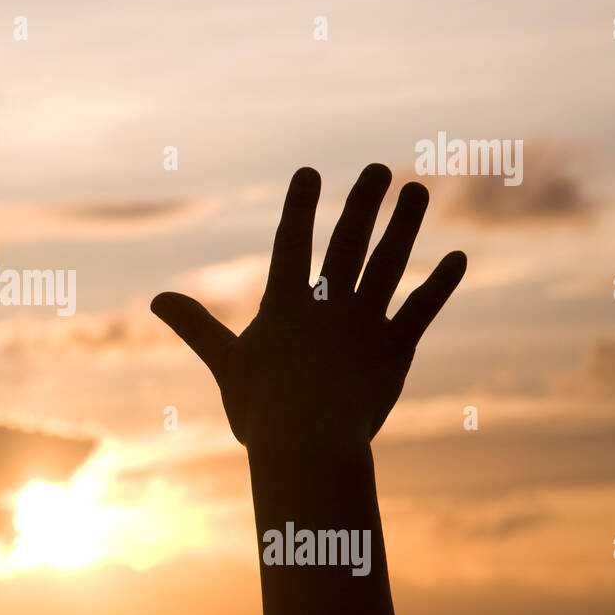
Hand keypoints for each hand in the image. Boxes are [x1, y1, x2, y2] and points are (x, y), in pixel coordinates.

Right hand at [152, 164, 464, 453]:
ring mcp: (364, 326)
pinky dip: (440, 284)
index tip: (310, 172)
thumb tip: (156, 299)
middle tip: (378, 168)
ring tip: (417, 192)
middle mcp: (328, 306)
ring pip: (388, 265)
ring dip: (404, 227)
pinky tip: (458, 257)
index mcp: (285, 307)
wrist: (310, 446)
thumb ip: (196, 326)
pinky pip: (421, 310)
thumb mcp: (224, 363)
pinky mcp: (394, 352)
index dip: (300, 207)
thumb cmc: (262, 411)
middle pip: (348, 244)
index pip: (291, 245)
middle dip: (362, 203)